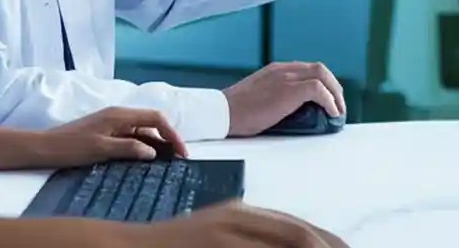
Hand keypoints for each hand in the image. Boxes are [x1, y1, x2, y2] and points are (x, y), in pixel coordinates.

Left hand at [41, 107, 188, 165]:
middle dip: (167, 138)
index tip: (182, 153)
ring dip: (156, 145)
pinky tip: (146, 161)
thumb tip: (153, 152)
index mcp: (119, 115)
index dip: (172, 133)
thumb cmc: (71, 147)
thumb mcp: (101, 149)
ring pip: (142, 131)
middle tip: (178, 160)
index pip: (155, 117)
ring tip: (167, 163)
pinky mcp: (106, 134)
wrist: (45, 148)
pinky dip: (142, 147)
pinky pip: (131, 138)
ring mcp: (112, 124)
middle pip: (151, 122)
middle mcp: (118, 116)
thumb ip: (128, 148)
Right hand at [132, 201, 348, 246]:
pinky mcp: (217, 242)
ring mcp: (228, 230)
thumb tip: (283, 244)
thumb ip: (243, 241)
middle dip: (329, 245)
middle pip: (299, 232)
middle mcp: (239, 217)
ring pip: (288, 239)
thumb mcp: (214, 240)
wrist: (129, 247)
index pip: (295, 226)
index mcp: (240, 215)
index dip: (326, 240)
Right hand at [222, 62, 345, 136]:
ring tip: (338, 110)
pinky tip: (331, 113)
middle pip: (319, 69)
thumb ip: (275, 96)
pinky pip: (318, 90)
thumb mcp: (259, 97)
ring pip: (322, 75)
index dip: (322, 83)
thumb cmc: (236, 111)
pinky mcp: (288, 91)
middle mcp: (282, 69)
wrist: (222, 112)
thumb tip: (294, 112)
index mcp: (275, 70)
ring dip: (335, 93)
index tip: (328, 98)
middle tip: (338, 105)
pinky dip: (330, 101)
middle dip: (334, 86)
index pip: (307, 69)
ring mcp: (285, 78)